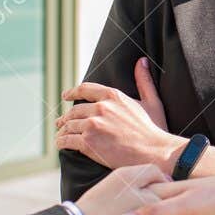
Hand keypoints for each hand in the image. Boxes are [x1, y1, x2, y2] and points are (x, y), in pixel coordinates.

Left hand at [56, 58, 181, 170]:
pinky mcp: (88, 142)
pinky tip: (60, 144)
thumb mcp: (152, 102)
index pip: (85, 89)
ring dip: (63, 131)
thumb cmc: (154, 130)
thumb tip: (142, 61)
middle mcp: (100, 108)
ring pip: (69, 125)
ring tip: (61, 135)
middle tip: (61, 122)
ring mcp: (92, 125)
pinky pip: (67, 140)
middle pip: (74, 110)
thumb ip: (144, 81)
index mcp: (113, 96)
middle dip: (66, 117)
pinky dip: (61, 142)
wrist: (154, 154)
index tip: (65, 96)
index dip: (72, 92)